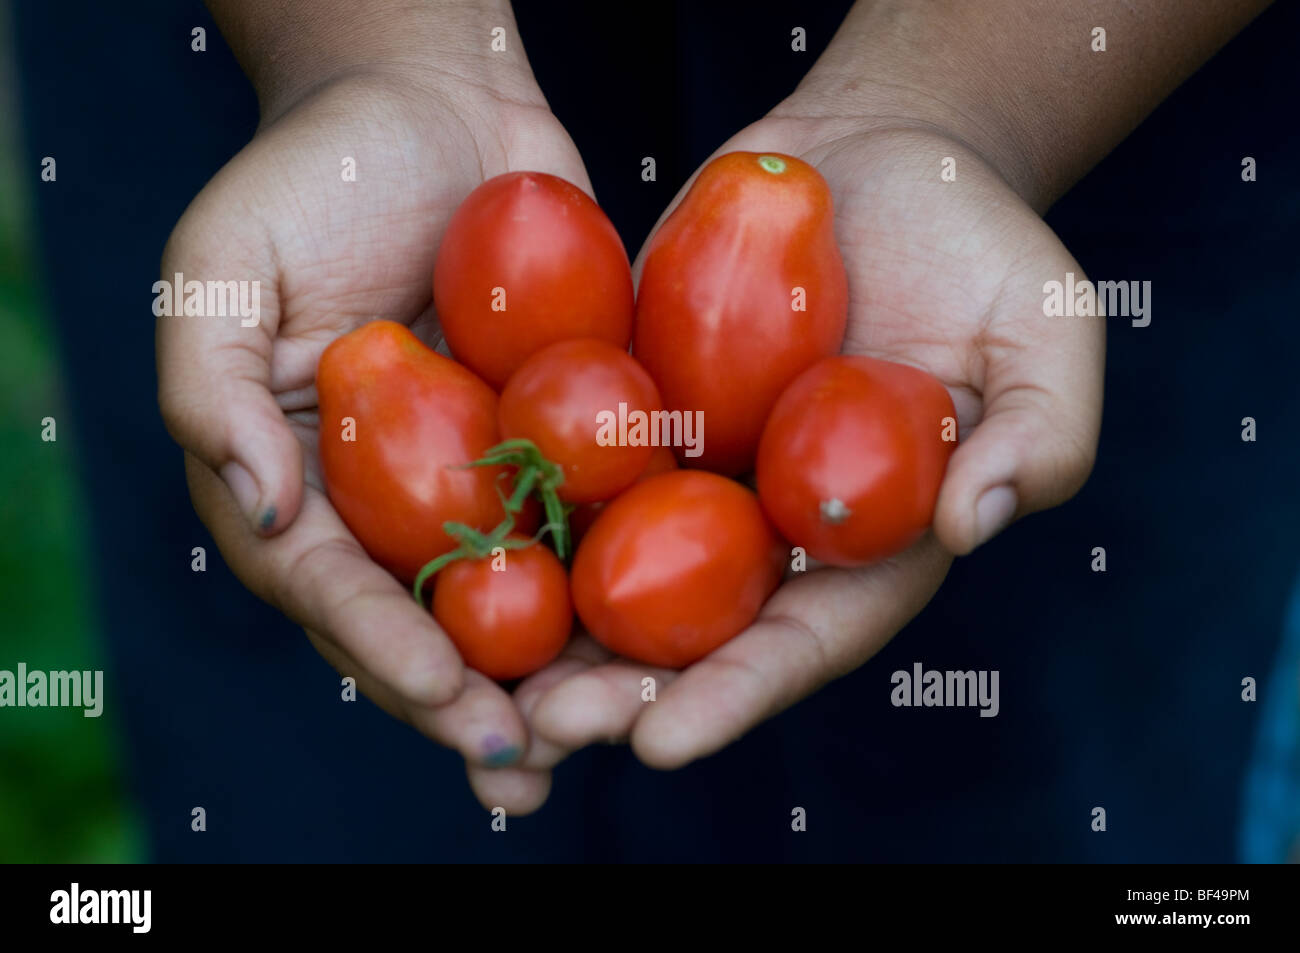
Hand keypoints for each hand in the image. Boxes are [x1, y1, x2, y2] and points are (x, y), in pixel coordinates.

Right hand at [156, 63, 592, 795]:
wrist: (434, 102)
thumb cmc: (313, 171)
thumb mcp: (223, 264)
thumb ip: (211, 388)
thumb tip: (260, 506)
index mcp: (300, 485)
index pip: (335, 590)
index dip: (386, 649)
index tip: (450, 693)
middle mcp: (393, 502)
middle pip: (432, 624)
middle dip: (477, 701)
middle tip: (532, 763)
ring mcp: (483, 480)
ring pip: (522, 601)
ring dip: (562, 675)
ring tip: (612, 732)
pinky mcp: (563, 444)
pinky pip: (596, 521)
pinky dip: (631, 581)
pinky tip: (678, 635)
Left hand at [509, 107, 1102, 782]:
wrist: (875, 155)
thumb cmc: (975, 242)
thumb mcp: (1045, 326)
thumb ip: (1037, 434)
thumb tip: (971, 523)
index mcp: (862, 544)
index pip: (800, 640)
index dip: (735, 696)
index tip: (663, 743)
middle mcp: (766, 527)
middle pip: (688, 633)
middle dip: (616, 690)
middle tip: (541, 729)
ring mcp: (691, 472)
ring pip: (610, 570)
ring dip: (543, 630)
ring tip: (472, 674)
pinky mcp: (630, 410)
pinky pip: (567, 465)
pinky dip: (515, 510)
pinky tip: (447, 545)